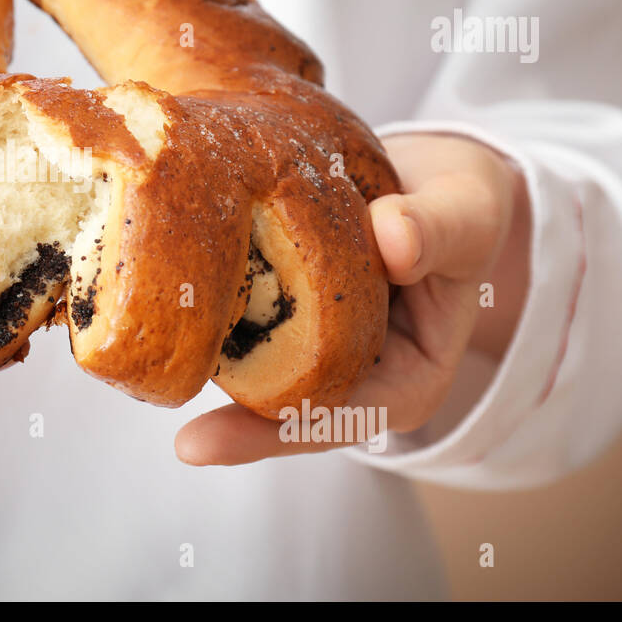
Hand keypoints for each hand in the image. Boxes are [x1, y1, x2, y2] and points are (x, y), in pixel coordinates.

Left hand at [174, 133, 528, 464]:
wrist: (438, 176)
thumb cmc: (461, 203)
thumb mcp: (467, 213)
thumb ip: (439, 229)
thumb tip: (393, 238)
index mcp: (409, 378)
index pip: (340, 419)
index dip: (276, 435)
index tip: (211, 445)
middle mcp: (358, 372)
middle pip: (291, 409)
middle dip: (238, 425)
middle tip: (184, 443)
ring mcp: (319, 343)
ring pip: (261, 367)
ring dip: (214, 367)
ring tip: (153, 373)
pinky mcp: (289, 307)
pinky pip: (251, 319)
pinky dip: (215, 316)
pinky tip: (167, 311)